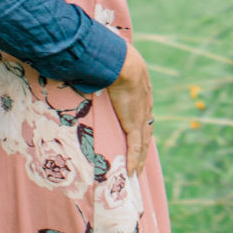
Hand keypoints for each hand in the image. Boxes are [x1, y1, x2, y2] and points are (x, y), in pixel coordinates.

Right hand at [107, 42, 152, 175]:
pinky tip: (132, 172)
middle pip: (146, 133)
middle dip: (143, 148)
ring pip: (143, 143)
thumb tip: (86, 68)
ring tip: (135, 172)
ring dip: (139, 159)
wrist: (122, 63)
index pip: (143, 114)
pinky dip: (134, 160)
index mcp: (141, 93)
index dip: (141, 127)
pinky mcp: (134, 124)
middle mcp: (145, 107)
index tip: (138, 135)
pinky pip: (135, 147)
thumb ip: (102, 73)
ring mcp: (141, 117)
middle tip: (139, 161)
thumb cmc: (113, 60)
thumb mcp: (111, 67)